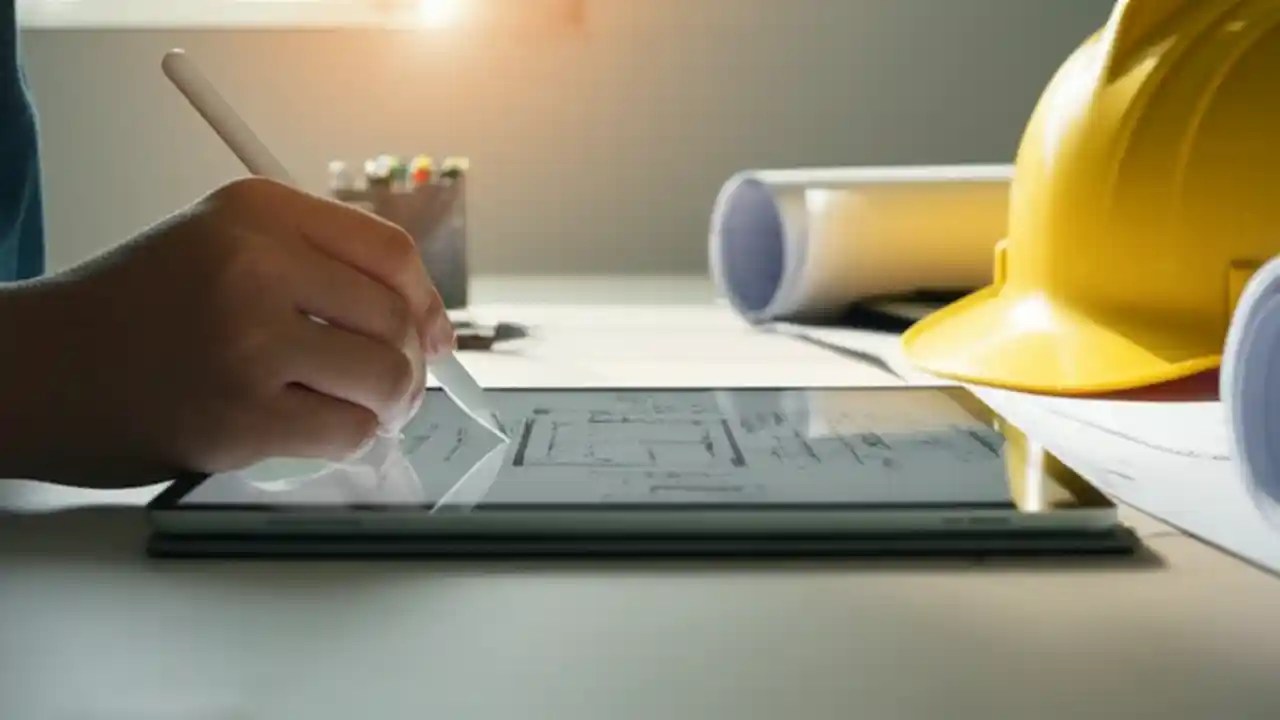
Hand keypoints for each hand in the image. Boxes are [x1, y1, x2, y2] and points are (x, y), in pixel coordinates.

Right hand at [0, 177, 453, 485]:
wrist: (42, 367)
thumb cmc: (143, 309)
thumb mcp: (225, 245)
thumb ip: (322, 266)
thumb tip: (434, 329)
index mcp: (257, 211)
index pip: (389, 253)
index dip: (427, 301)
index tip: (434, 334)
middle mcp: (254, 265)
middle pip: (395, 320)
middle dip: (411, 363)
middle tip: (394, 386)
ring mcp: (247, 342)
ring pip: (384, 378)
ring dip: (387, 405)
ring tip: (363, 409)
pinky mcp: (240, 417)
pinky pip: (350, 432)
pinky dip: (353, 438)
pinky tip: (321, 429)